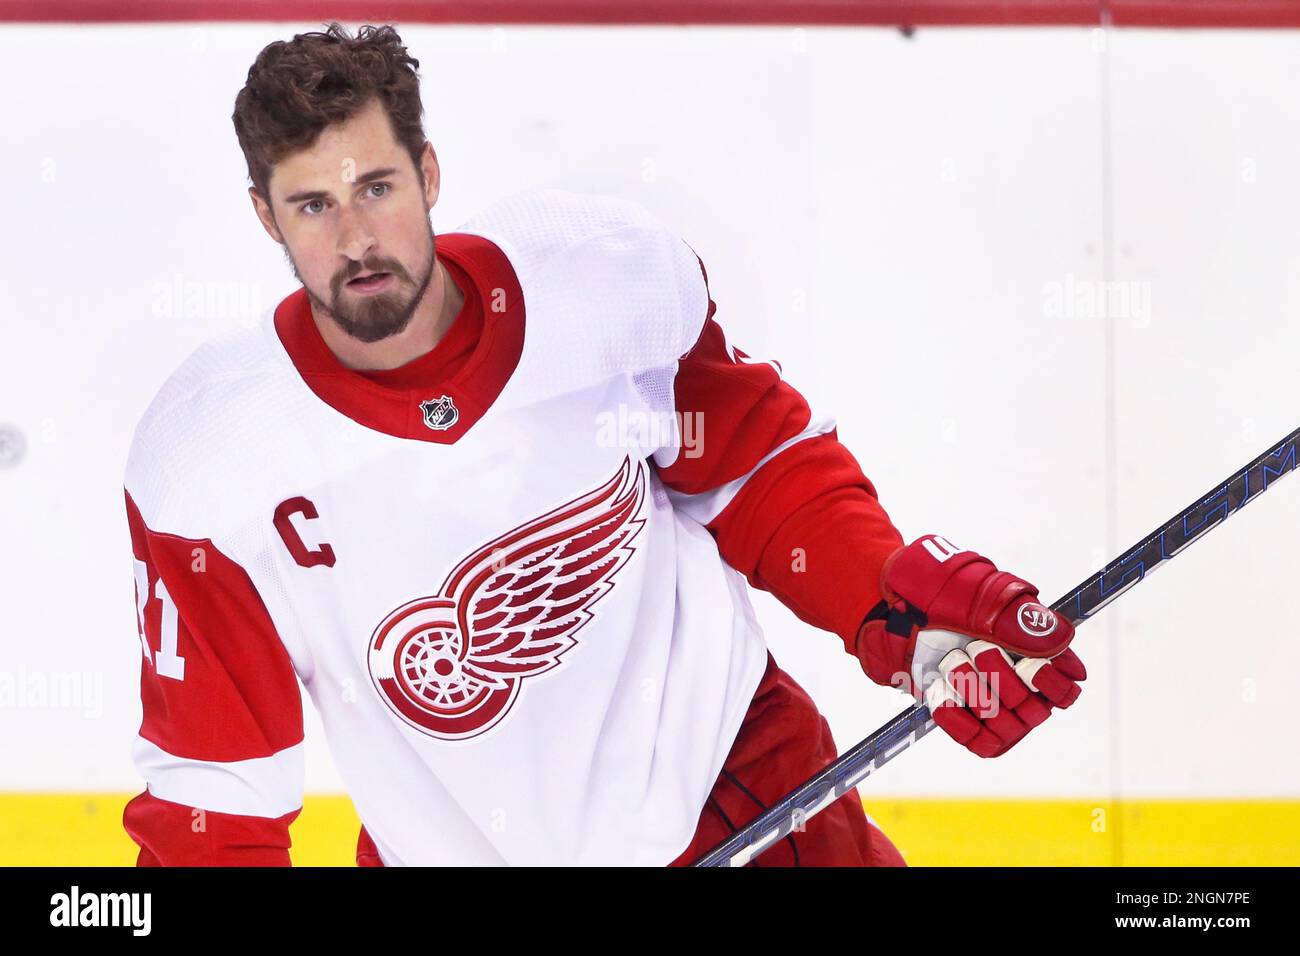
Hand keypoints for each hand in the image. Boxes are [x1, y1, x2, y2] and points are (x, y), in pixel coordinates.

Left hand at [854, 535, 1085, 756]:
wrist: (899, 611)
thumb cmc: (946, 598)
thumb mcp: (985, 599)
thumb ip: (1026, 622)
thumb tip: (1064, 642)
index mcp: (1039, 655)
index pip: (1066, 692)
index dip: (1048, 682)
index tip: (1027, 663)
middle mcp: (1024, 688)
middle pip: (1035, 712)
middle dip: (1000, 678)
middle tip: (975, 647)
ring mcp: (996, 709)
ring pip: (1005, 728)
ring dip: (973, 691)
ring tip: (952, 661)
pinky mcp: (968, 724)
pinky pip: (977, 741)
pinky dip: (955, 714)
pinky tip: (941, 687)